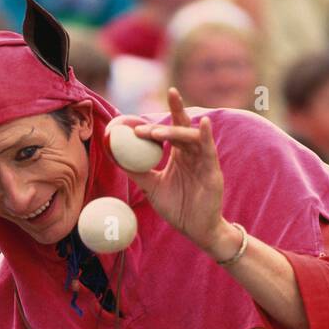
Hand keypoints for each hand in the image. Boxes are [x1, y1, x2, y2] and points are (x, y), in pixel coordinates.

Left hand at [123, 89, 225, 253]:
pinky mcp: (213, 170)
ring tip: (156, 134)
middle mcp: (192, 154)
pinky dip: (206, 135)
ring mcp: (204, 161)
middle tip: (161, 98)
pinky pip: (210, 150)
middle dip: (175, 109)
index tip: (134, 126)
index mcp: (179, 156)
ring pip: (191, 138)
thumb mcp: (152, 188)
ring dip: (175, 132)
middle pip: (183, 126)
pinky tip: (203, 122)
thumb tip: (116, 157)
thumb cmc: (177, 208)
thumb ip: (137, 172)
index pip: (169, 132)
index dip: (154, 125)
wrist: (196, 230)